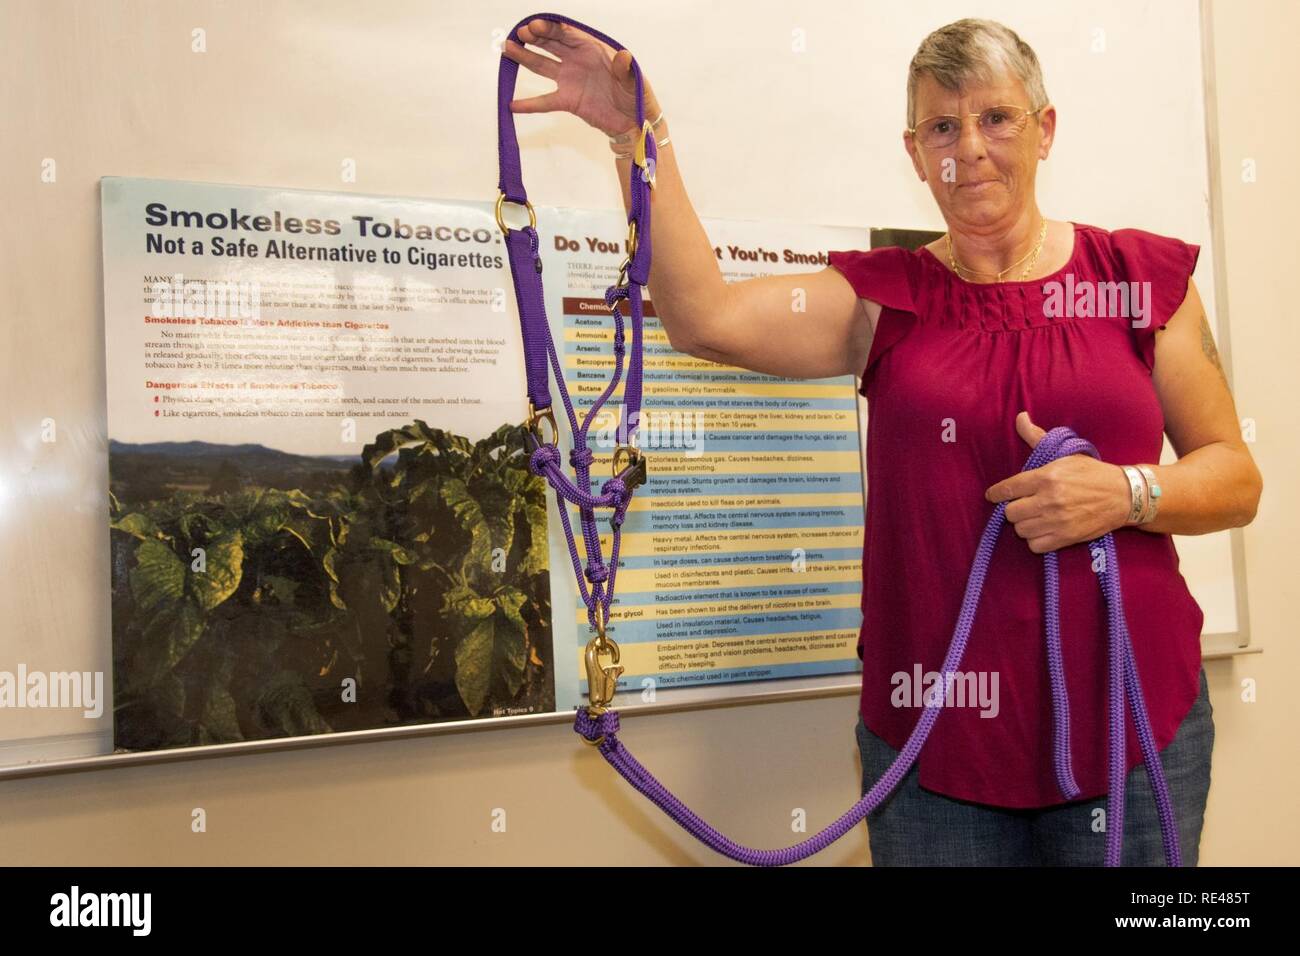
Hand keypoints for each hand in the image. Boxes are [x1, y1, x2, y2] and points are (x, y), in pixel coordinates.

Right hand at [501, 18, 661, 138]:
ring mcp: (570, 80)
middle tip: (519, 34)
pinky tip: (512, 103)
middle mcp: (578, 60)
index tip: (535, 26)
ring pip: (543, 65)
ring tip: (508, 50)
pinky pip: (545, 101)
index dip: (551, 28)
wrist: (634, 123)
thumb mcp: (635, 81)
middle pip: (552, 44)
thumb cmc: (637, 97)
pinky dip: (529, 104)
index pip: (569, 34)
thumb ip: (627, 70)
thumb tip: (624, 57)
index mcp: (594, 50)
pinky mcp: (568, 101)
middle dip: (535, 37)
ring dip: (525, 58)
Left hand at [984, 411, 1131, 553]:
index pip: (1008, 489)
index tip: (993, 495)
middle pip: (1010, 513)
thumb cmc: (1093, 473)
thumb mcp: (1066, 453)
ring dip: (1025, 524)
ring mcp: (1057, 521)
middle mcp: (1049, 500)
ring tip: (1035, 516)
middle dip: (1014, 508)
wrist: (1125, 496)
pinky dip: (1036, 540)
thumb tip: (1019, 417)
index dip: (996, 493)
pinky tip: (1043, 530)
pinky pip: (1035, 545)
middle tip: (1025, 504)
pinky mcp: (1066, 538)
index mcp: (1047, 477)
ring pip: (1021, 530)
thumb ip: (1037, 437)